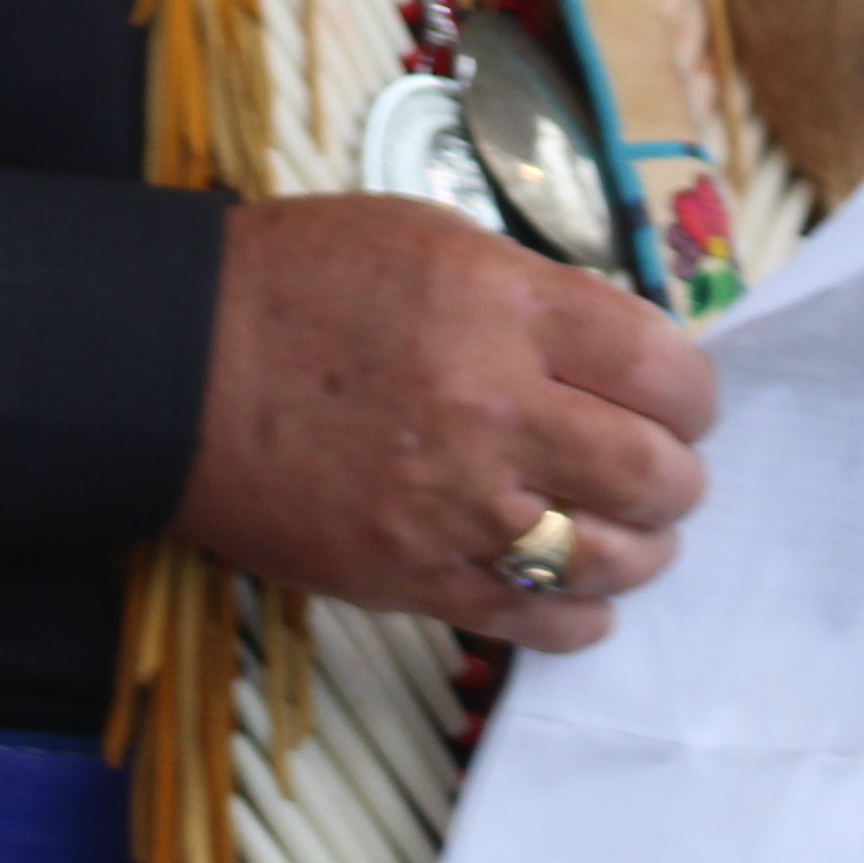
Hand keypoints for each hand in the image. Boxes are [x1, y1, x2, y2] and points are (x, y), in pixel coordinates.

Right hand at [178, 194, 716, 643]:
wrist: (171, 365)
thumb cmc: (295, 285)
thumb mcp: (432, 240)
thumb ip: (535, 294)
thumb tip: (624, 354)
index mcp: (504, 309)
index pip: (668, 371)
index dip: (692, 392)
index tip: (679, 399)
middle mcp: (494, 412)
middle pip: (659, 474)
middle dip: (674, 473)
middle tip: (654, 464)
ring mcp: (456, 508)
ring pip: (616, 558)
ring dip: (640, 547)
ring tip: (621, 528)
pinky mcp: (414, 579)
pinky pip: (542, 622)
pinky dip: (581, 613)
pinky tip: (577, 589)